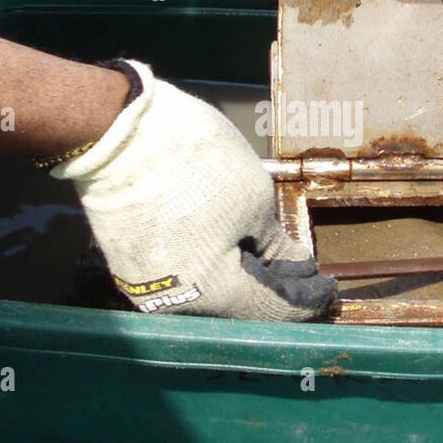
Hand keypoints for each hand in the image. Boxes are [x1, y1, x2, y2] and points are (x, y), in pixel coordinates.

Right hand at [52, 60, 337, 320]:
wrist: (114, 132)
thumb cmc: (192, 161)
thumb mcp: (254, 198)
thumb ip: (276, 243)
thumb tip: (291, 264)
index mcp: (213, 293)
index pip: (273, 309)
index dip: (307, 300)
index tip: (329, 291)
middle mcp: (176, 305)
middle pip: (239, 310)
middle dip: (273, 292)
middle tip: (301, 275)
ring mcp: (146, 288)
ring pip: (209, 297)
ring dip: (242, 281)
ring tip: (268, 257)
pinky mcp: (130, 266)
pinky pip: (183, 279)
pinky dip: (211, 269)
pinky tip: (230, 246)